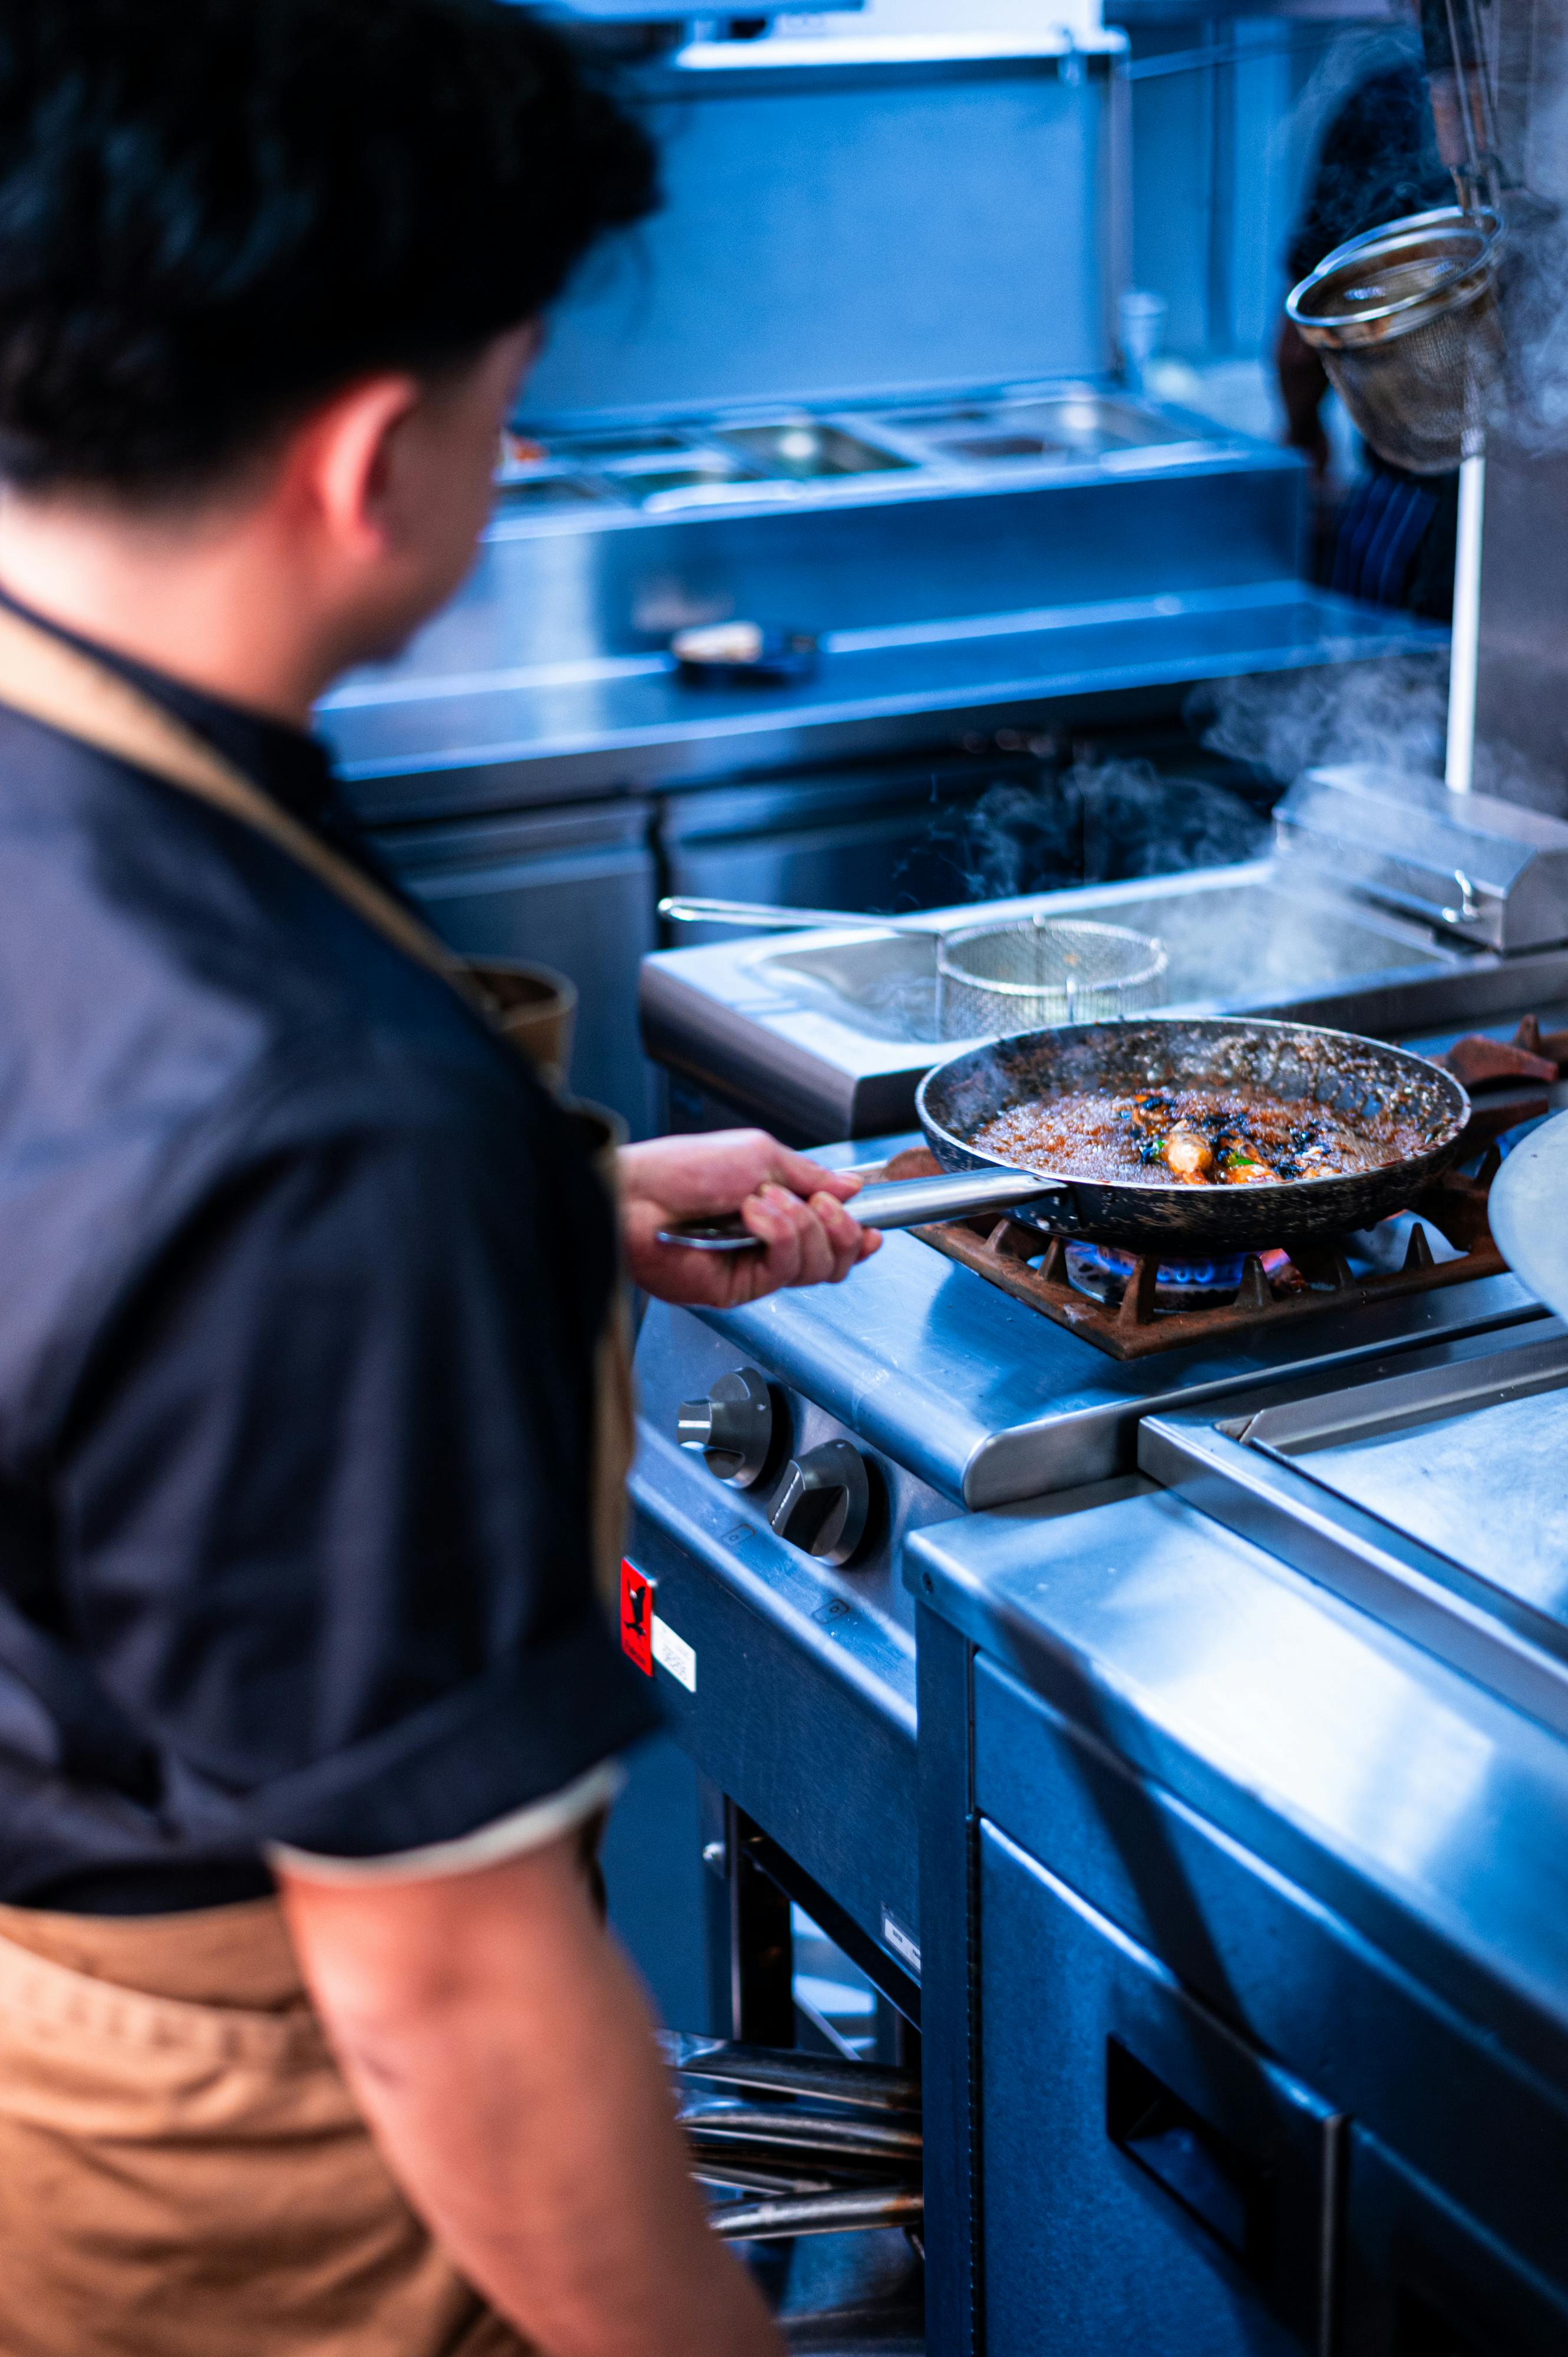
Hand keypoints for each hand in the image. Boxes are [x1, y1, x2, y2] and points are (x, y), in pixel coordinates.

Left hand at [618, 1129, 880, 1307]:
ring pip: (817, 1267)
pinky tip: (752, 1216)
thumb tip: (851, 1188)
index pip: (830, 1237)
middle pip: (835, 1260)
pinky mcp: (739, 1288)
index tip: (873, 1228)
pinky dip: (778, 1235)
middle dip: (840, 1228)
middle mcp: (767, 1244)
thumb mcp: (760, 1154)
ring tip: (765, 1202)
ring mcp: (754, 1268)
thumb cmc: (682, 1169)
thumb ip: (809, 1176)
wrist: (637, 1194)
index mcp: (775, 1211)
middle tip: (819, 1204)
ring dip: (801, 1226)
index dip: (857, 1236)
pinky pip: (785, 1270)